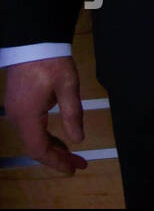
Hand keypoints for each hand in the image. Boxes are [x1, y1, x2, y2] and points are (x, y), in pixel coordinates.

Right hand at [3, 57, 86, 173]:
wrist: (34, 42)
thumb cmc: (51, 62)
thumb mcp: (68, 87)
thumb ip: (73, 114)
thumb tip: (78, 139)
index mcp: (28, 116)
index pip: (39, 149)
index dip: (56, 161)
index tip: (73, 168)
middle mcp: (17, 118)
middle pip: (36, 146)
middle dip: (57, 157)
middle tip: (79, 164)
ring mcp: (16, 111)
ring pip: (33, 138)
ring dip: (53, 147)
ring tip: (73, 155)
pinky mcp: (19, 104)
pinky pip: (32, 128)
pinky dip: (46, 136)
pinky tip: (60, 139)